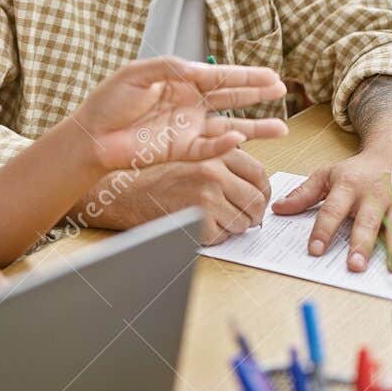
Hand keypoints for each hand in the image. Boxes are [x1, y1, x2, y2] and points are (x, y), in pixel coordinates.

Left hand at [71, 56, 287, 171]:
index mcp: (180, 82)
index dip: (246, 76)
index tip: (271, 75)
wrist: (91, 136)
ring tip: (281, 128)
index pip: (220, 77)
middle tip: (282, 91)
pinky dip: (224, 144)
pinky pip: (208, 149)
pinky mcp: (180, 151)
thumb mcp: (138, 72)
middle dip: (257, 95)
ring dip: (255, 127)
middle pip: (231, 99)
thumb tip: (203, 69)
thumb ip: (171, 67)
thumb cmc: (109, 101)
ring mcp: (187, 129)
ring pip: (229, 128)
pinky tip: (239, 136)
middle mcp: (189, 105)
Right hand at [79, 150, 272, 245]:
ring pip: (244, 222)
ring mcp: (207, 197)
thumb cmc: (161, 176)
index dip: (263, 192)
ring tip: (217, 220)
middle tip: (244, 217)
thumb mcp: (197, 156)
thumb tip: (260, 186)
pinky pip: (224, 236)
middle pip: (257, 201)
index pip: (260, 175)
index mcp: (218, 153)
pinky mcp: (199, 221)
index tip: (259, 200)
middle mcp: (214, 172)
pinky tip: (201, 226)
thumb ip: (227, 164)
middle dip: (253, 214)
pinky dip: (217, 237)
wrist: (128, 193)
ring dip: (235, 227)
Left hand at [271, 145, 391, 271]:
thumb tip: (278, 209)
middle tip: (354, 266)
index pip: (332, 210)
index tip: (314, 250)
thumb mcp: (328, 174)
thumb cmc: (357, 170)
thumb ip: (304, 194)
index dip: (323, 230)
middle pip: (367, 221)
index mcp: (348, 186)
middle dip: (361, 245)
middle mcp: (374, 195)